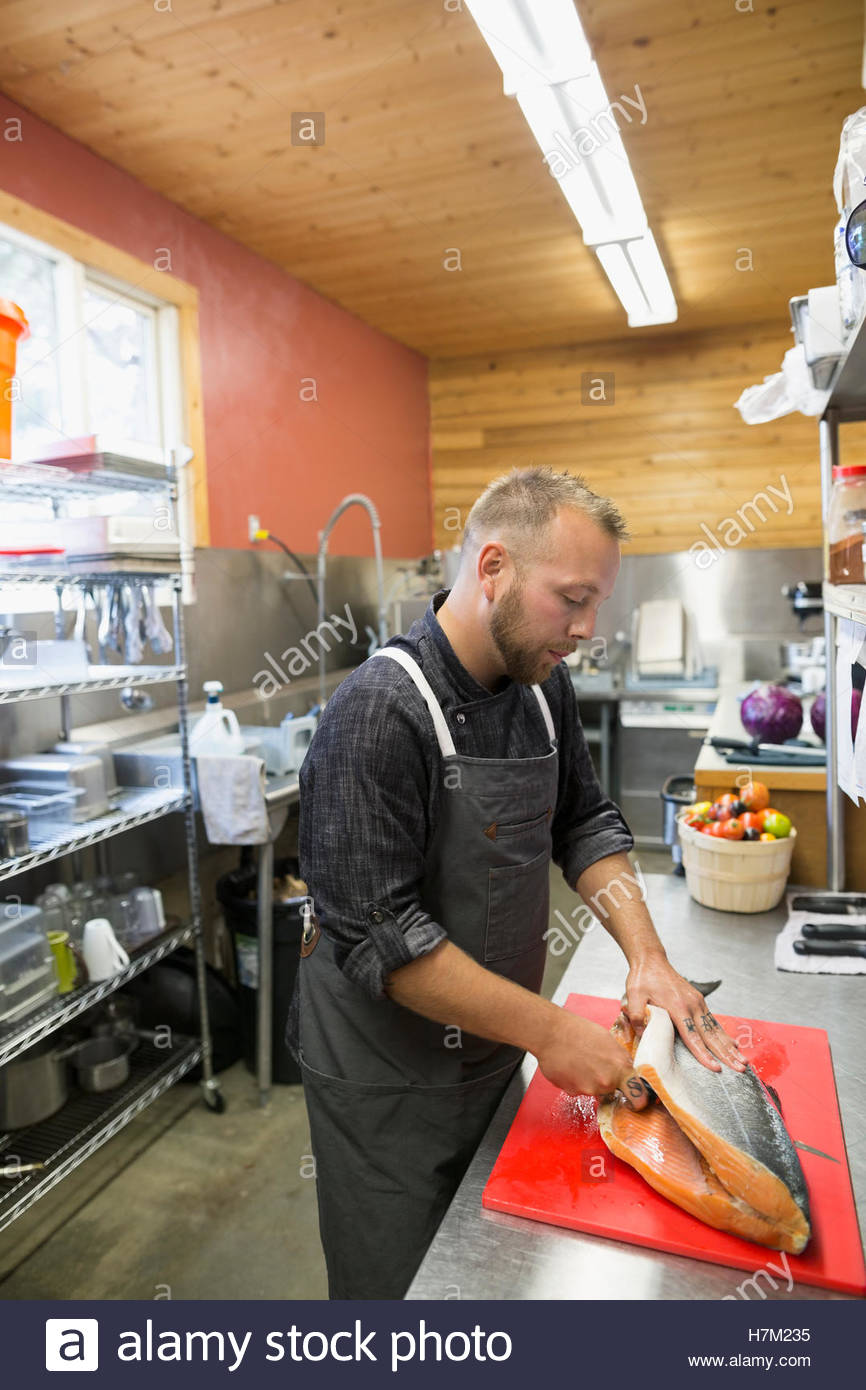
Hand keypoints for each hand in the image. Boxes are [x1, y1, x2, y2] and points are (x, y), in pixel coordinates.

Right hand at [536, 1009, 651, 1108]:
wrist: (552, 1033)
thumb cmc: (579, 1031)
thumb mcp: (608, 1040)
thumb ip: (620, 1059)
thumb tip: (627, 1070)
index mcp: (620, 1068)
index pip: (638, 1097)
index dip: (638, 1100)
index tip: (636, 1100)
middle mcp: (606, 1082)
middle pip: (612, 1091)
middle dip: (607, 1082)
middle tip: (596, 1065)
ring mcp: (588, 1089)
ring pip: (594, 1090)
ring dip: (589, 1080)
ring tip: (580, 1061)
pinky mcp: (572, 1092)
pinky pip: (578, 1089)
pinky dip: (575, 1080)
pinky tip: (571, 1065)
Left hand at [624, 954, 745, 1072]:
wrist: (651, 960)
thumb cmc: (643, 978)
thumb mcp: (633, 995)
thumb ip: (637, 1015)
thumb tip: (643, 1035)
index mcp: (677, 1006)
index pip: (692, 1036)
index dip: (704, 1054)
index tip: (715, 1068)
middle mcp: (692, 1005)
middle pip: (711, 1035)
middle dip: (726, 1054)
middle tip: (740, 1069)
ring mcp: (697, 1003)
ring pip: (715, 1029)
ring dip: (729, 1046)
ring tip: (742, 1061)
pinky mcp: (698, 1001)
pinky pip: (713, 1021)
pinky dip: (724, 1034)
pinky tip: (733, 1044)